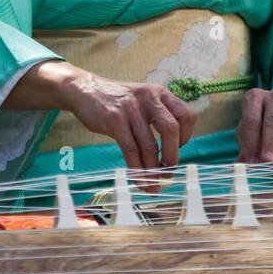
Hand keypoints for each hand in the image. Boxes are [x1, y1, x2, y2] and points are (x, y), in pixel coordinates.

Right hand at [58, 72, 197, 170]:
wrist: (85, 90)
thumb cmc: (117, 100)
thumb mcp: (142, 99)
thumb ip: (158, 116)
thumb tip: (171, 152)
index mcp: (160, 93)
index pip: (186, 116)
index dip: (186, 136)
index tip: (177, 149)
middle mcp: (149, 99)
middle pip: (171, 130)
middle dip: (172, 157)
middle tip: (168, 172)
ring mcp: (131, 109)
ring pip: (149, 145)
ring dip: (153, 169)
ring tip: (153, 183)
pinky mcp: (114, 121)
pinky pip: (130, 150)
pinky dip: (136, 169)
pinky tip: (139, 180)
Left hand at [236, 90, 272, 162]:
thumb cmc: (263, 123)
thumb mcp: (250, 133)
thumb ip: (245, 147)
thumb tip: (239, 163)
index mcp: (254, 98)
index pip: (251, 120)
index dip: (251, 142)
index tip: (252, 161)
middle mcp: (272, 96)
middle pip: (271, 118)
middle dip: (269, 141)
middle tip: (268, 160)